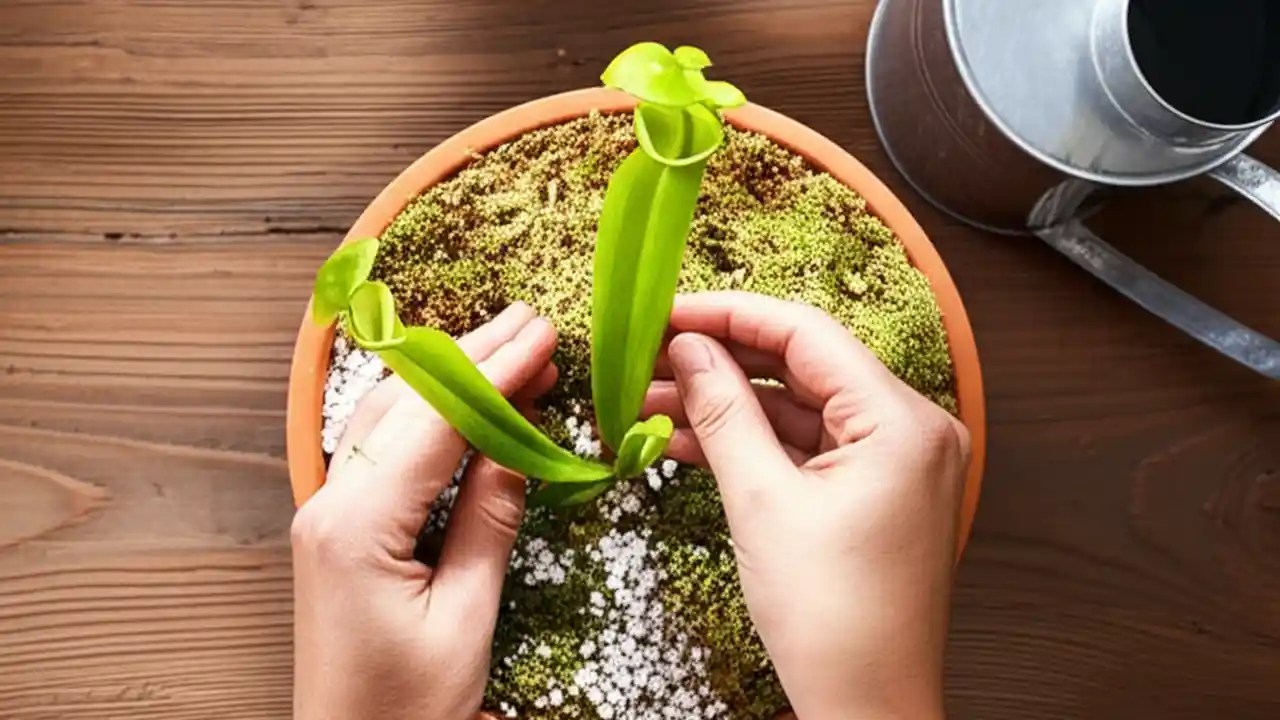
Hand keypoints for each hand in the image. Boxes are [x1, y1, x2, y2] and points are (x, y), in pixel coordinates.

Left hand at [291, 303, 557, 719]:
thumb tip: (520, 443)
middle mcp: (328, 508)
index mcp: (356, 529)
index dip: (494, 373)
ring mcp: (326, 516)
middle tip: (530, 322)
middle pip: (403, 406)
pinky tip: (464, 403)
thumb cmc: (407, 711)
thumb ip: (490, 521)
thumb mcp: (466, 620)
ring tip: (508, 348)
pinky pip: (382, 453)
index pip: (435, 424)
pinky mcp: (336, 531)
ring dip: (448, 381)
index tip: (543, 334)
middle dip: (471, 359)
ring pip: (387, 420)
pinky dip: (428, 418)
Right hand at [645, 291, 969, 719]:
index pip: (807, 334)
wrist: (868, 710)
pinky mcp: (876, 492)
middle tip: (647, 357)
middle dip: (720, 361)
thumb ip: (723, 412)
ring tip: (649, 401)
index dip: (729, 315)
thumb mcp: (762, 503)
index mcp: (902, 421)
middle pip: (803, 367)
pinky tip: (687, 438)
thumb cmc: (830, 619)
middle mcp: (912, 429)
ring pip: (799, 408)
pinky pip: (808, 448)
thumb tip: (686, 347)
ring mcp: (897, 462)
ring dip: (728, 405)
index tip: (665, 313)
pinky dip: (754, 443)